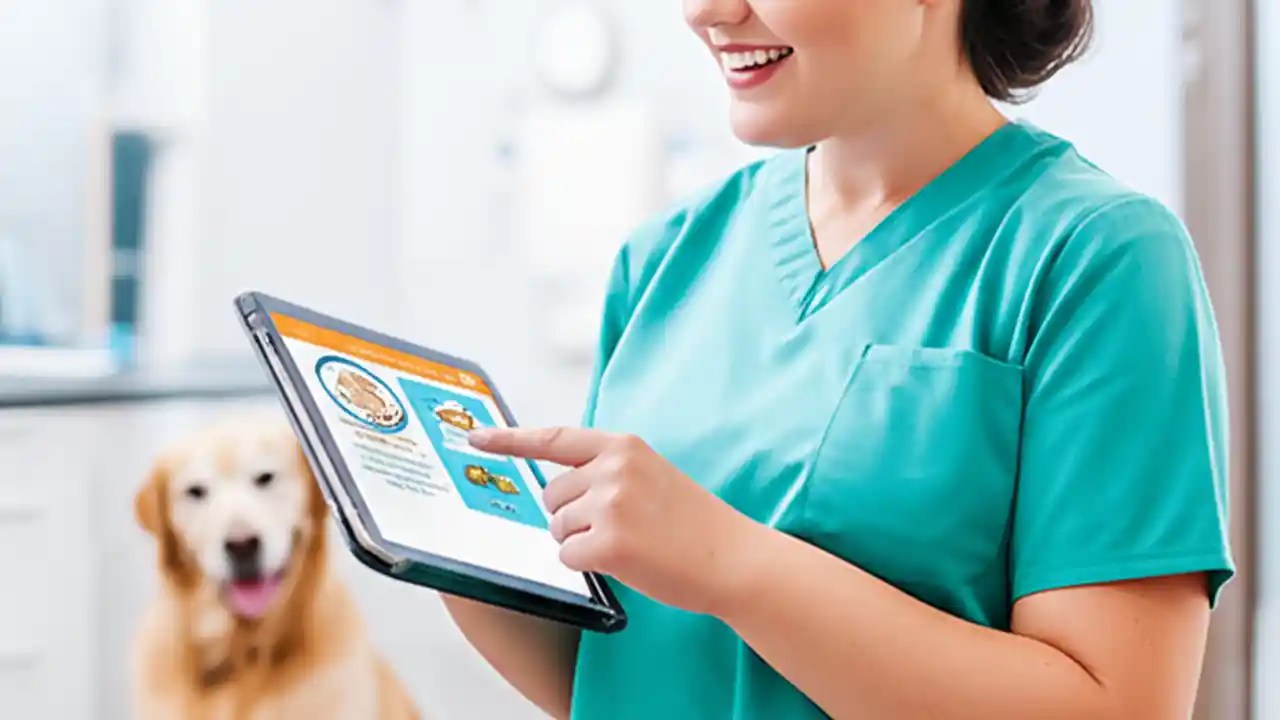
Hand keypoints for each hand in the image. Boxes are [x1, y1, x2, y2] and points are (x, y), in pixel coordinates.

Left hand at [469, 427, 758, 615]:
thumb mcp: (651, 475)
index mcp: (623, 446)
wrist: (733, 557)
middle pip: (551, 495)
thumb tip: (556, 487)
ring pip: (557, 528)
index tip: (475, 436)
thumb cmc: (692, 523)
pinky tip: (626, 562)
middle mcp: (613, 468)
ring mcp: (610, 504)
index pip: (554, 439)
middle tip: (619, 527)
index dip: (509, 440)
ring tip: (630, 543)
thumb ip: (607, 471)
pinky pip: (568, 557)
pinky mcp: (609, 543)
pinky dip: (588, 565)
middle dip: (572, 516)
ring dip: (582, 542)